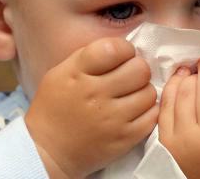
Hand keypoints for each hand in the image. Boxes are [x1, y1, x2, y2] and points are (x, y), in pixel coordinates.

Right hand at [25, 37, 158, 177]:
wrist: (48, 151)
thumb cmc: (54, 107)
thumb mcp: (60, 73)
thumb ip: (89, 57)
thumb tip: (122, 49)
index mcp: (77, 74)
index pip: (115, 49)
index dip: (124, 49)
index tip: (122, 56)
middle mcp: (95, 94)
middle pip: (139, 69)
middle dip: (138, 69)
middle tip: (130, 76)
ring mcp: (111, 118)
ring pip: (149, 92)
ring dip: (144, 91)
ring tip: (132, 95)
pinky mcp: (124, 138)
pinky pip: (152, 116)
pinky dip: (148, 111)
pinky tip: (136, 111)